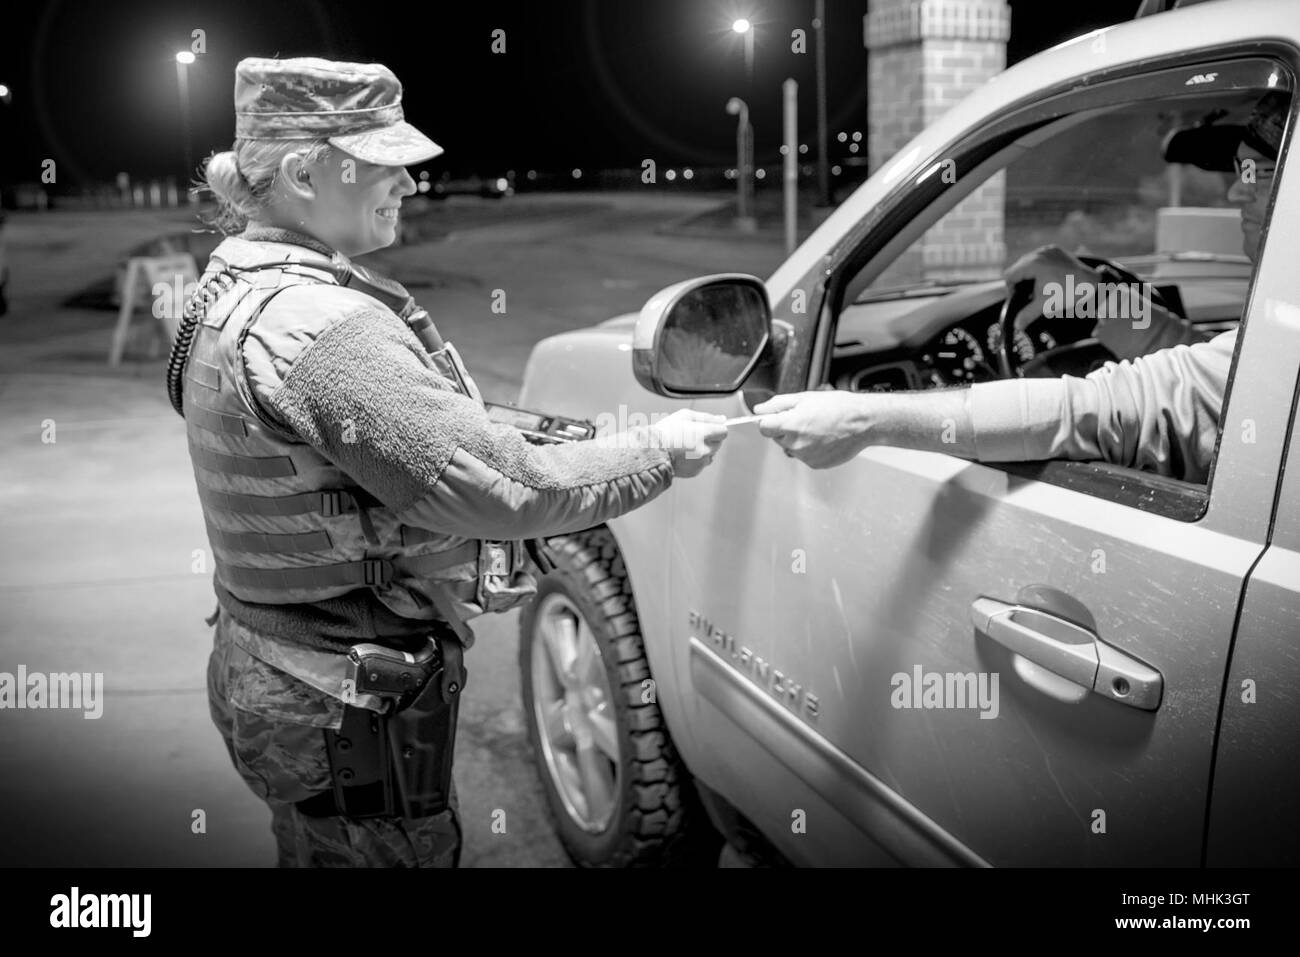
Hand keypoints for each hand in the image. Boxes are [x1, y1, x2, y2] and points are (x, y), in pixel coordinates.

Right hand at [646, 409, 728, 477]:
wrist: (652, 452)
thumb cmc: (666, 432)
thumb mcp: (685, 415)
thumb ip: (706, 417)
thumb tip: (722, 419)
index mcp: (704, 433)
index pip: (723, 431)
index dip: (716, 428)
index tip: (709, 428)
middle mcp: (706, 449)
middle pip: (718, 443)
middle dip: (710, 439)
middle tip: (693, 435)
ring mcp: (701, 462)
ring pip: (711, 454)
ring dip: (704, 449)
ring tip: (687, 445)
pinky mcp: (695, 471)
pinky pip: (702, 463)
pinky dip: (696, 459)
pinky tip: (683, 454)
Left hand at [753, 391, 870, 468]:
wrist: (863, 422)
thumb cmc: (838, 407)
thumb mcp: (804, 398)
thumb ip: (777, 404)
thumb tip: (759, 410)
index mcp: (790, 425)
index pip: (763, 427)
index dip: (770, 420)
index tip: (778, 417)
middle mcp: (795, 444)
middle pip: (777, 438)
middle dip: (786, 428)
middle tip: (806, 418)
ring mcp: (805, 456)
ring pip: (791, 447)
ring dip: (798, 439)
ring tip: (818, 428)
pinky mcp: (815, 464)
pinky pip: (804, 456)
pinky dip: (810, 448)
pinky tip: (823, 438)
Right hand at [1003, 245, 1099, 333]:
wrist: (1093, 283)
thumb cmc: (1069, 292)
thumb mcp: (1045, 305)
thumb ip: (1027, 315)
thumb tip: (1017, 326)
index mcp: (1033, 263)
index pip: (1010, 274)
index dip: (1011, 288)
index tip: (1019, 297)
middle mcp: (1039, 253)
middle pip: (1019, 267)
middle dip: (1021, 281)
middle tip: (1029, 294)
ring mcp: (1048, 250)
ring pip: (1029, 261)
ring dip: (1030, 273)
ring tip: (1038, 286)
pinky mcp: (1056, 250)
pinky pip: (1041, 258)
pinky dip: (1040, 267)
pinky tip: (1047, 278)